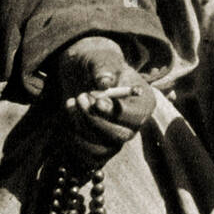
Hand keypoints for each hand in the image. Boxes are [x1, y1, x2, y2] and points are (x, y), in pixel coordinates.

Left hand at [55, 36, 155, 170]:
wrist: (82, 73)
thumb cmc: (97, 63)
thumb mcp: (100, 58)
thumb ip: (103, 67)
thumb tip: (104, 82)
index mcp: (143, 102)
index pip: (136, 116)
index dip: (115, 112)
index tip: (96, 101)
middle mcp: (133, 124)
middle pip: (120, 136)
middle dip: (94, 119)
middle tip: (79, 97)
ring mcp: (116, 138)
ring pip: (102, 147)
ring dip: (81, 126)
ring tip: (72, 101)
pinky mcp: (100, 146)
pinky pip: (89, 155)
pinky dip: (74, 138)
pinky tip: (69, 116)